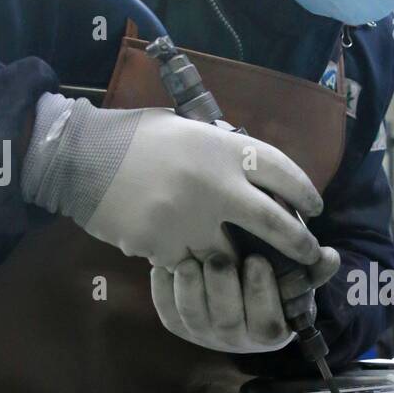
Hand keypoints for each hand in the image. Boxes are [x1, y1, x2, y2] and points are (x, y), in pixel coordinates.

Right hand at [22, 95, 324, 270]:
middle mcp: (215, 185)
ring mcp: (190, 221)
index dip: (304, 191)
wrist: (79, 158)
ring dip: (236, 259)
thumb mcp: (187, 129)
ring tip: (242, 261)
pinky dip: (189, 260)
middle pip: (274, 222)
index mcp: (223, 149)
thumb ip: (222, 151)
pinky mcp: (164, 247)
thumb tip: (256, 173)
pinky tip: (183, 252)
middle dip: (298, 242)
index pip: (281, 171)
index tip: (314, 207)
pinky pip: (188, 262)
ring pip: (229, 253)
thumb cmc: (135, 138)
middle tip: (310, 253)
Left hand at [151, 247, 339, 353]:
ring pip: (192, 316)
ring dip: (189, 287)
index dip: (260, 292)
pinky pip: (165, 310)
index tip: (257, 260)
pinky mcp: (176, 324)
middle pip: (225, 321)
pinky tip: (165, 261)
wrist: (242, 300)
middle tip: (219, 255)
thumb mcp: (298, 280)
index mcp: (268, 331)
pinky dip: (162, 287)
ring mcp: (202, 333)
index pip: (265, 321)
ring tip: (189, 259)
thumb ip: (314, 269)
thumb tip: (330, 257)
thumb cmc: (274, 285)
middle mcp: (234, 339)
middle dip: (222, 287)